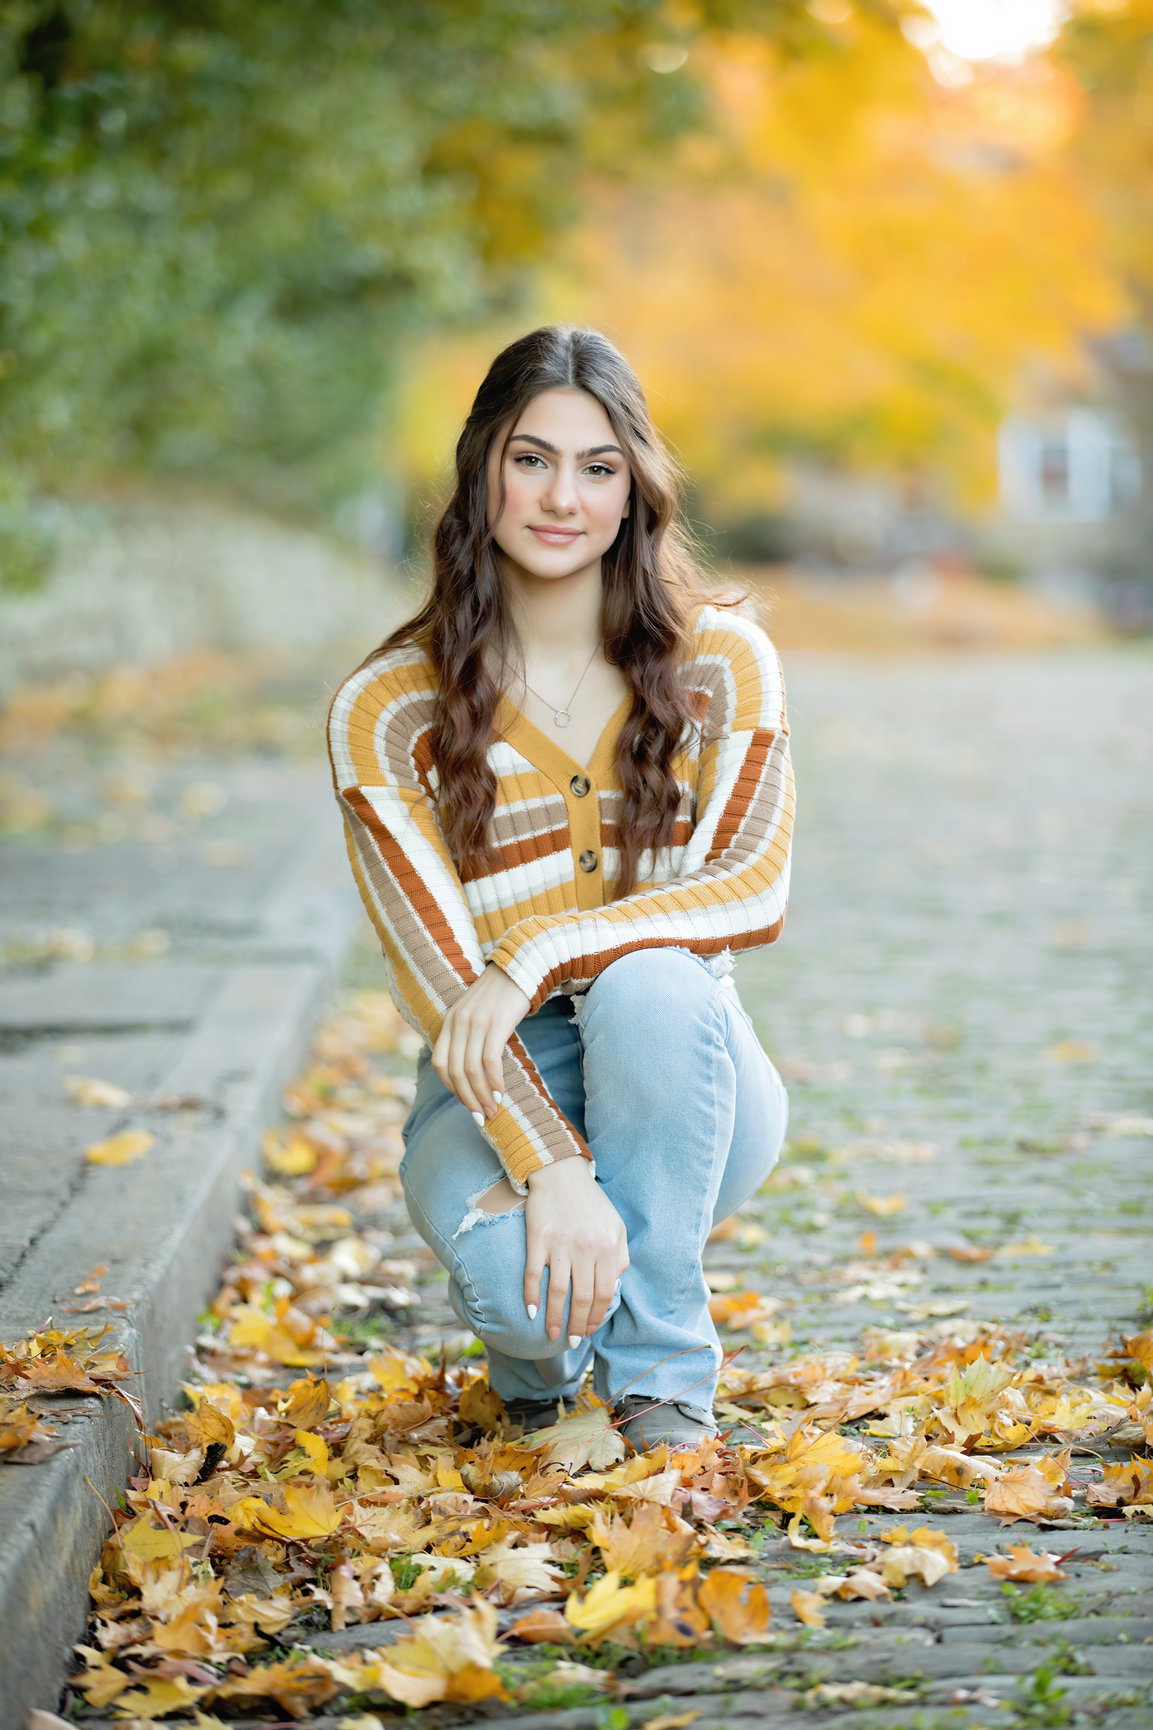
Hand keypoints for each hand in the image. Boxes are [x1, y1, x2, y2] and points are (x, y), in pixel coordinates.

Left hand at [432, 964, 530, 1123]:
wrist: (520, 967)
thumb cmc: (500, 995)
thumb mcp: (474, 1012)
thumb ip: (467, 1035)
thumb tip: (470, 1070)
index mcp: (449, 1021)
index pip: (440, 1063)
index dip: (451, 1088)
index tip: (466, 1103)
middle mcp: (458, 1023)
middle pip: (456, 1071)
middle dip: (467, 1099)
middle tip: (480, 1117)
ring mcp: (476, 1023)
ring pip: (472, 1070)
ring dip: (482, 1095)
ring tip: (492, 1110)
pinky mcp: (496, 1024)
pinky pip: (490, 1060)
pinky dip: (494, 1081)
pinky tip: (501, 1092)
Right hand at [524, 1160, 628, 1342]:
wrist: (561, 1172)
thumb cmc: (591, 1202)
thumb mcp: (616, 1226)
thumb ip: (620, 1256)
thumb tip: (615, 1286)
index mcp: (608, 1247)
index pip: (605, 1293)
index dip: (597, 1317)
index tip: (590, 1331)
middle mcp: (586, 1248)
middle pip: (583, 1298)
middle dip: (578, 1325)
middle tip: (572, 1341)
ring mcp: (560, 1244)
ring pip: (558, 1292)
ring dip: (555, 1318)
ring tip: (553, 1334)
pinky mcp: (538, 1239)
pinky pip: (534, 1274)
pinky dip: (532, 1296)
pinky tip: (531, 1312)